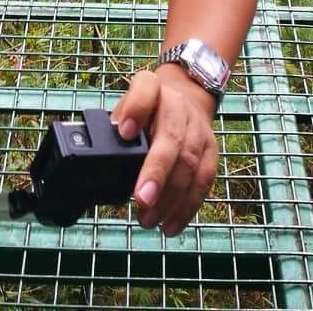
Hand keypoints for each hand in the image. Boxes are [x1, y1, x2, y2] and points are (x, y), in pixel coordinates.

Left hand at [112, 66, 218, 235]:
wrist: (185, 98)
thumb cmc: (146, 112)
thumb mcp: (127, 107)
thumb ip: (115, 128)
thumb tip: (100, 162)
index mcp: (152, 88)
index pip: (145, 90)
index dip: (136, 110)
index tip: (124, 133)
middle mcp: (178, 104)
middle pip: (171, 136)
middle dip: (157, 171)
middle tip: (141, 199)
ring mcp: (198, 127)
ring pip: (190, 162)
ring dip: (170, 197)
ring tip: (148, 220)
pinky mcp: (212, 150)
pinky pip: (204, 180)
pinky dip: (187, 206)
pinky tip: (170, 225)